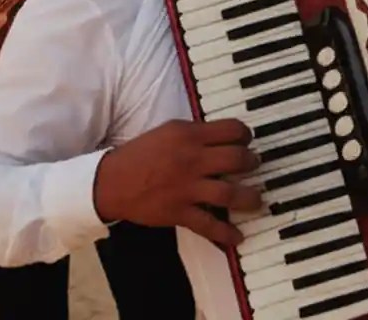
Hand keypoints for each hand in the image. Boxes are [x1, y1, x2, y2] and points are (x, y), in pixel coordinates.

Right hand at [93, 119, 262, 245]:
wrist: (111, 182)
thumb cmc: (140, 154)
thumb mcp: (168, 131)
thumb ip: (196, 133)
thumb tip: (223, 136)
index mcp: (189, 135)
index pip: (232, 130)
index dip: (245, 135)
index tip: (246, 141)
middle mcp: (192, 160)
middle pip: (238, 160)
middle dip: (252, 163)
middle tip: (253, 166)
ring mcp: (187, 188)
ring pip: (230, 193)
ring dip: (250, 198)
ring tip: (255, 199)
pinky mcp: (179, 212)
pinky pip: (209, 225)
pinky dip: (226, 233)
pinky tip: (238, 236)